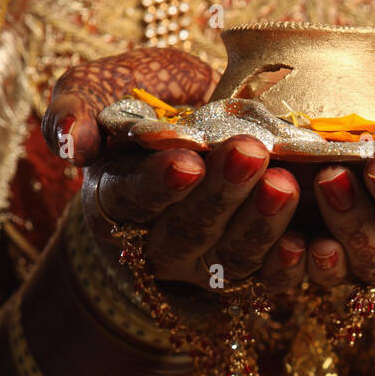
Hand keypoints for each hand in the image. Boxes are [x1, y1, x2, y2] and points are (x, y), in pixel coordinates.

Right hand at [43, 47, 307, 292]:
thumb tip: (69, 143)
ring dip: (260, 225)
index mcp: (117, 199)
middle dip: (221, 195)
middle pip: (185, 233)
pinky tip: (306, 244)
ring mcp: (206, 263)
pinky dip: (288, 268)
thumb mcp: (100, 92)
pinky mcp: (253, 272)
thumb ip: (75, 110)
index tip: (187, 160)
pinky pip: (269, 283)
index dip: (158, 185)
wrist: (197, 128)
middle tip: (251, 154)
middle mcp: (158, 242)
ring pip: (230, 259)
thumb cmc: (146, 107)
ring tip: (284, 183)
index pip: (131, 200)